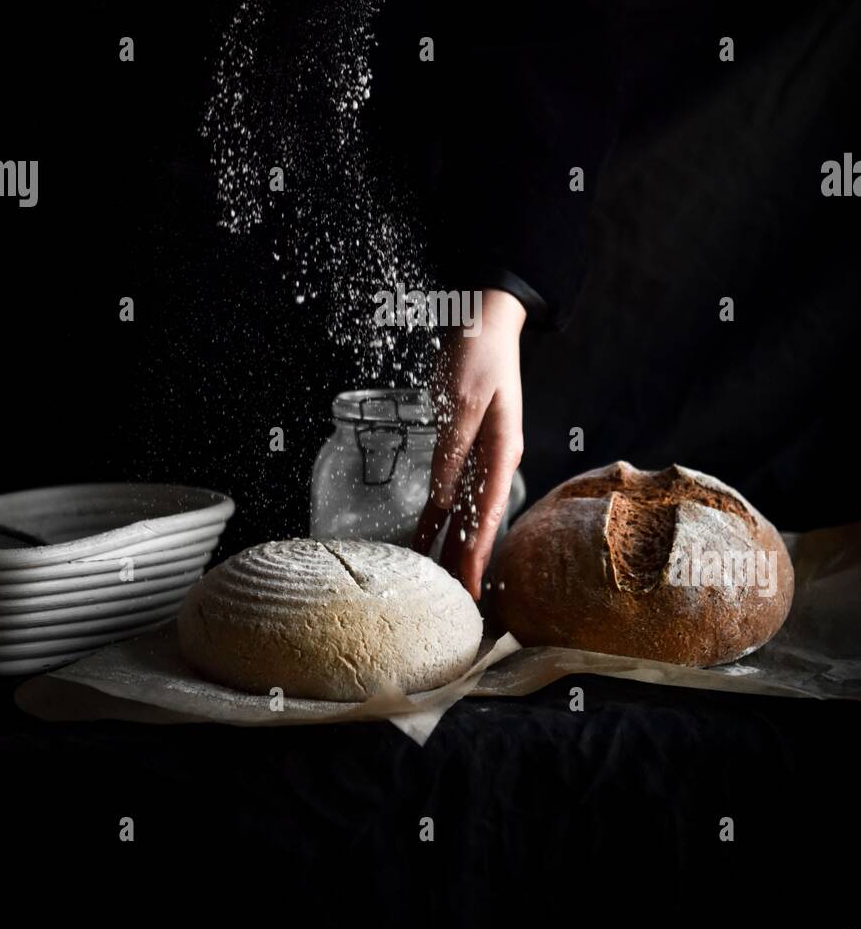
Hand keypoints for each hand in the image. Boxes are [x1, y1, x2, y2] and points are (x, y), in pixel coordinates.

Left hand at [413, 289, 525, 598]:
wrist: (483, 319)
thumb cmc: (477, 353)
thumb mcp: (464, 399)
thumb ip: (453, 449)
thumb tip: (442, 497)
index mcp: (504, 452)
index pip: (488, 516)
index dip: (478, 556)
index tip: (471, 590)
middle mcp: (494, 462)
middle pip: (479, 523)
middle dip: (469, 565)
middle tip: (459, 609)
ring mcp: (480, 458)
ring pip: (463, 514)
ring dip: (452, 548)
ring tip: (439, 586)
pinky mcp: (463, 449)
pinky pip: (448, 494)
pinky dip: (436, 519)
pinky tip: (424, 542)